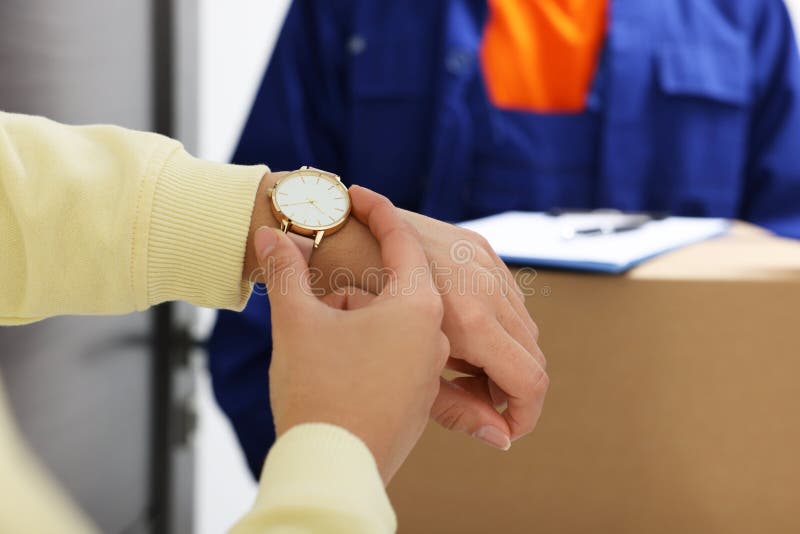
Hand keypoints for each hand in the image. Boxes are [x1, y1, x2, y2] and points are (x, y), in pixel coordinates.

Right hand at [254, 187, 449, 483]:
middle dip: (346, 289)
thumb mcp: (297, 320)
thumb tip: (267, 232)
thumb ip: (285, 269)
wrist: (329, 470)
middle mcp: (436, 336)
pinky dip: (362, 349)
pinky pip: (390, 355)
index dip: (376, 211)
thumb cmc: (318, 391)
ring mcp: (429, 370)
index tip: (356, 193)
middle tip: (312, 299)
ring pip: (387, 324)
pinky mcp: (417, 398)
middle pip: (389, 289)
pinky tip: (331, 368)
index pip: (401, 241)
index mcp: (418, 307)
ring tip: (317, 342)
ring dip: (351, 322)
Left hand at [309, 196, 547, 449]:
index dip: (525, 416)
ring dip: (506, 355)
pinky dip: (498, 324)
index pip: (530, 380)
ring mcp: (486, 261)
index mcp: (470, 320)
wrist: (334, 236)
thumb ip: (457, 408)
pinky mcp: (480, 246)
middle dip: (511, 388)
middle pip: (533, 354)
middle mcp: (488, 286)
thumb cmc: (351, 311)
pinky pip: (508, 295)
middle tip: (471, 400)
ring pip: (525, 326)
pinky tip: (458, 332)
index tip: (504, 431)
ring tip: (459, 367)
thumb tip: (499, 439)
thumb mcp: (403, 370)